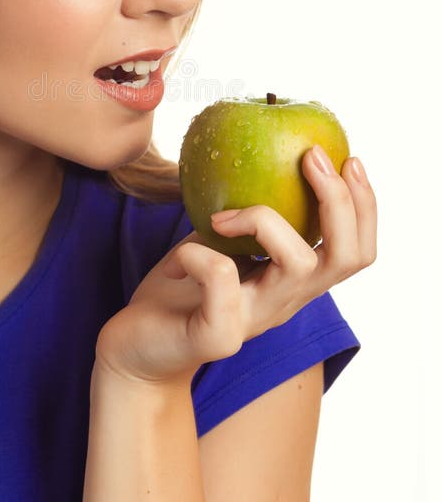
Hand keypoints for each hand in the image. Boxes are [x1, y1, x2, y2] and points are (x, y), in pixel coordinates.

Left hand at [94, 147, 376, 385]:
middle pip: (346, 257)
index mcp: (292, 280)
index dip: (363, 205)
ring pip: (298, 264)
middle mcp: (285, 300)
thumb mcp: (217, 241)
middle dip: (339, 200)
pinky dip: (197, 253)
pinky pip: (222, 279)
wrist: (138, 351)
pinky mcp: (218, 337)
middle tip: (312, 156)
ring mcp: (256, 321)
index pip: (355, 250)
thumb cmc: (180, 288)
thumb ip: (241, 210)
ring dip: (264, 219)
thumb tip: (253, 149)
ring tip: (224, 215)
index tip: (348, 158)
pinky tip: (178, 258)